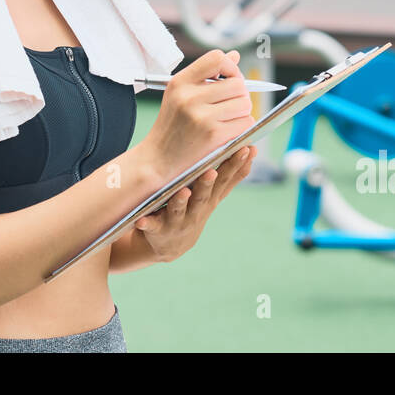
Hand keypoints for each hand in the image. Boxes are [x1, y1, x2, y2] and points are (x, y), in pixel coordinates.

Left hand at [128, 143, 256, 264]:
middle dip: (206, 184)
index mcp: (209, 199)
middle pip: (202, 196)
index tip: (245, 149)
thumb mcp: (214, 195)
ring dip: (180, 202)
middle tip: (210, 171)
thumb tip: (253, 149)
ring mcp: (176, 222)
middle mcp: (195, 211)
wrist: (169, 245)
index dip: (235, 165)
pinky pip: (151, 226)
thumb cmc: (193, 210)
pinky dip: (147, 223)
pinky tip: (141, 220)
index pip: (224, 180)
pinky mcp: (157, 230)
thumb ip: (231, 176)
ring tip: (182, 192)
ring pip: (178, 210)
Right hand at [143, 49, 254, 179]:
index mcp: (180, 82)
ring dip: (243, 111)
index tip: (229, 79)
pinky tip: (229, 130)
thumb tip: (234, 55)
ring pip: (245, 103)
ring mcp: (201, 116)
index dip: (230, 67)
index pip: (216, 58)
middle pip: (237, 83)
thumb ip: (207, 74)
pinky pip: (245, 122)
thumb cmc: (172, 125)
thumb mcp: (180, 93)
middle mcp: (189, 96)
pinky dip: (242, 126)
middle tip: (232, 103)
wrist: (158, 158)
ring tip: (229, 117)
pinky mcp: (213, 135)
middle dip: (241, 93)